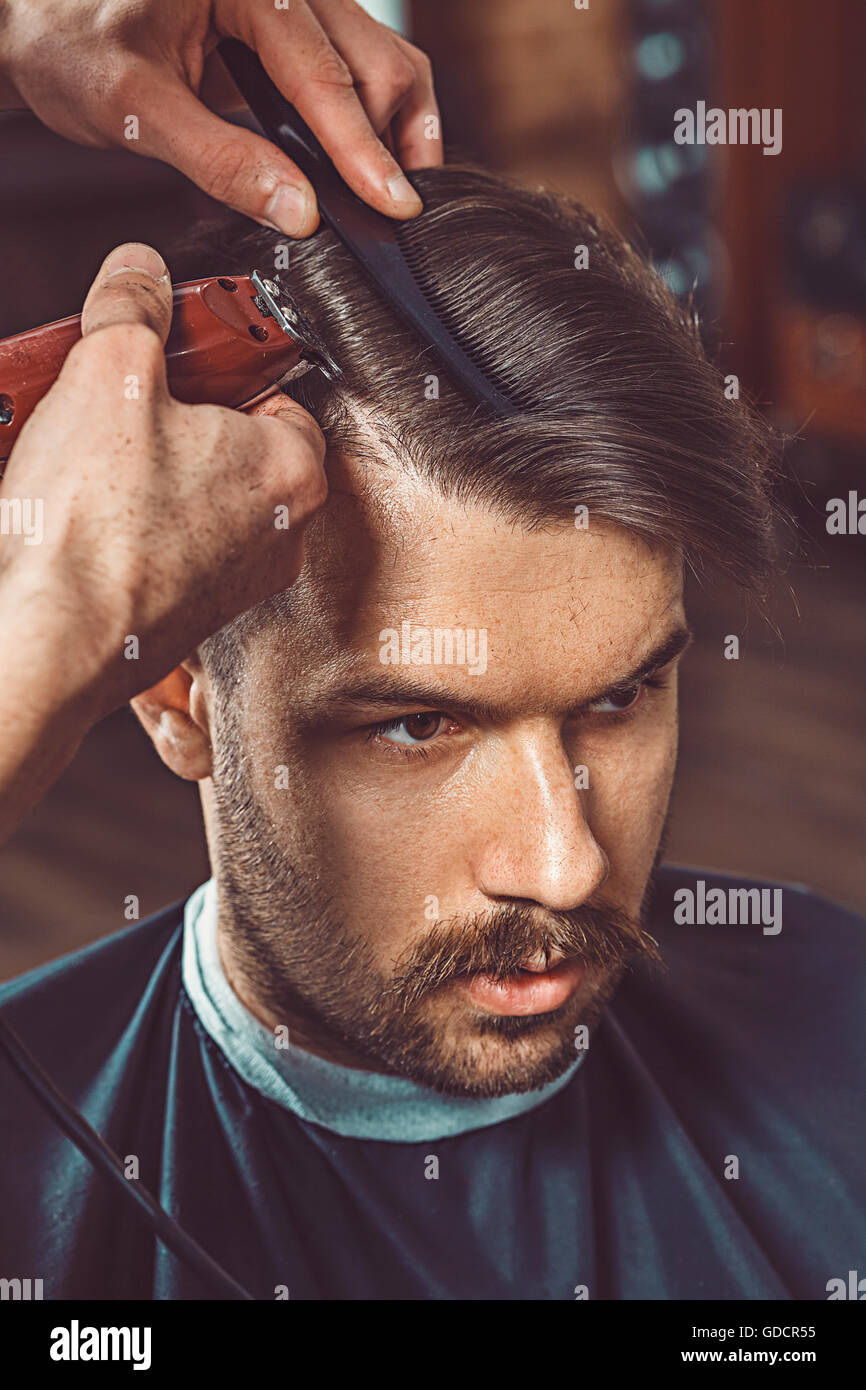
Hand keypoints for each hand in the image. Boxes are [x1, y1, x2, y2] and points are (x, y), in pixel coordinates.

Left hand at [0, 0, 441, 233]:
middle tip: (394, 213)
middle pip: (375, 58)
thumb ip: (220, 160)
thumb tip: (301, 212)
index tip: (396, 205)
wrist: (44, 21)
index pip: (323, 72)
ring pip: (382, 59)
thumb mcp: (133, 107)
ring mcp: (294, 1)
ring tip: (389, 193)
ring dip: (397, 128)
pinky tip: (366, 166)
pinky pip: (358, 68)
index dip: (362, 148)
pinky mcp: (294, 30)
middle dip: (391, 139)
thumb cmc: (72, 43)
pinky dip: (374, 119)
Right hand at [0, 240, 327, 718]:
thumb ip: (133, 307)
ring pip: (194, 493)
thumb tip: (138, 273)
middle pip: (233, 442)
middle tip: (120, 394)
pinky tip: (80, 506)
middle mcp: (279, 535)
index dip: (223, 359)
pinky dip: (127, 518)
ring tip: (86, 448)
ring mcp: (234, 582)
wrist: (47, 639)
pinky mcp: (186, 613)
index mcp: (292, 471)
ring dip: (143, 464)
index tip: (178, 347)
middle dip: (172, 411)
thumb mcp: (109, 372)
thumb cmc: (96, 529)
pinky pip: (164, 542)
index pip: (280, 388)